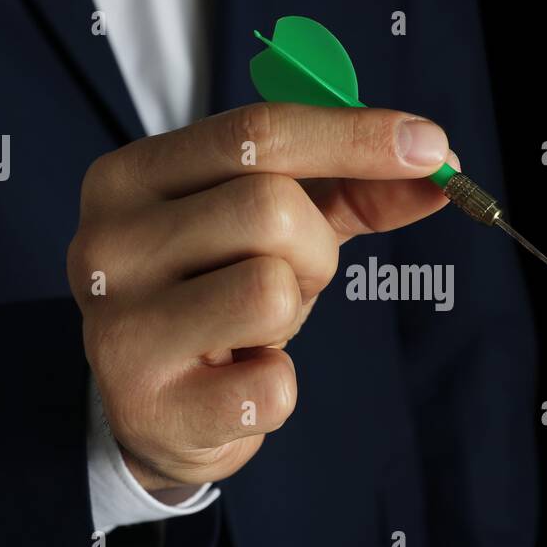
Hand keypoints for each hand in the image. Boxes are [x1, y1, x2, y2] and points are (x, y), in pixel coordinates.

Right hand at [68, 103, 453, 493]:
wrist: (155, 414)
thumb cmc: (217, 294)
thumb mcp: (274, 227)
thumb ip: (352, 187)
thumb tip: (440, 165)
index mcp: (129, 177)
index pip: (256, 133)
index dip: (355, 136)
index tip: (431, 147)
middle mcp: (106, 244)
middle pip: (272, 207)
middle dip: (316, 248)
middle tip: (291, 278)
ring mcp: (118, 329)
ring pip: (272, 291)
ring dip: (294, 313)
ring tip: (253, 330)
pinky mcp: (149, 407)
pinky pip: (274, 385)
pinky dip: (279, 386)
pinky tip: (237, 384)